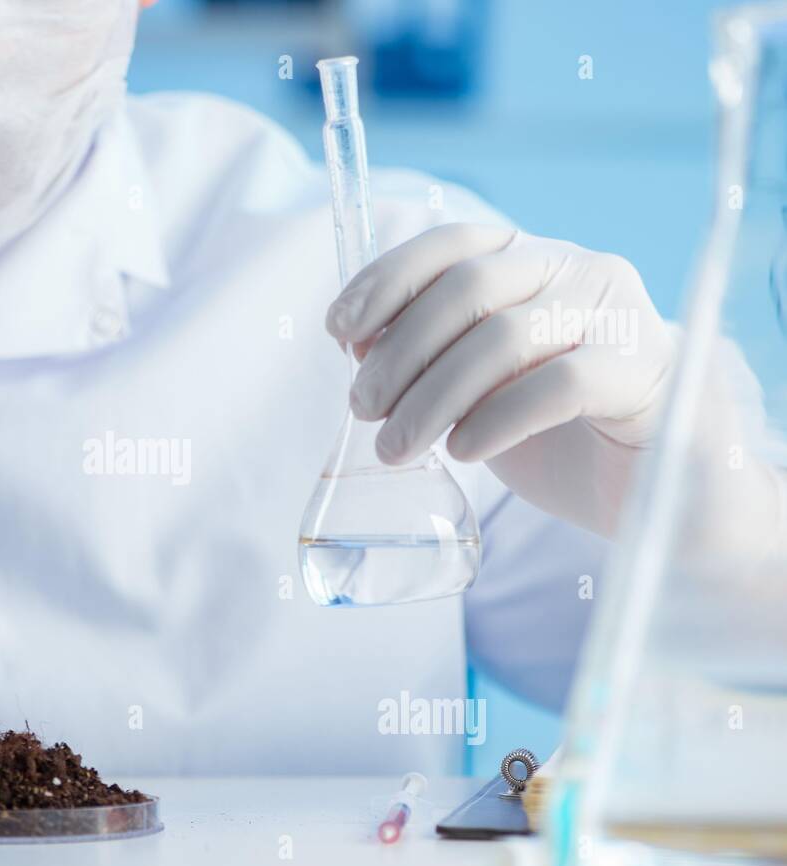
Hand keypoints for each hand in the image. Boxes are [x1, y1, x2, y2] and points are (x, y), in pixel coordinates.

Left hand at [326, 224, 675, 535]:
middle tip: (361, 408)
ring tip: (396, 446)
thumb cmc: (555, 433)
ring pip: (507, 336)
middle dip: (401, 350)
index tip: (339, 330)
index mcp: (534, 261)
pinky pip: (559, 383)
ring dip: (434, 395)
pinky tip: (463, 450)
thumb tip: (357, 342)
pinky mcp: (646, 372)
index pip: (453, 243)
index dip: (387, 279)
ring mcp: (619, 316)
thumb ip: (428, 355)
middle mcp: (579, 270)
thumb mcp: (476, 388)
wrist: (657, 490)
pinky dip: (496, 418)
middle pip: (471, 287)